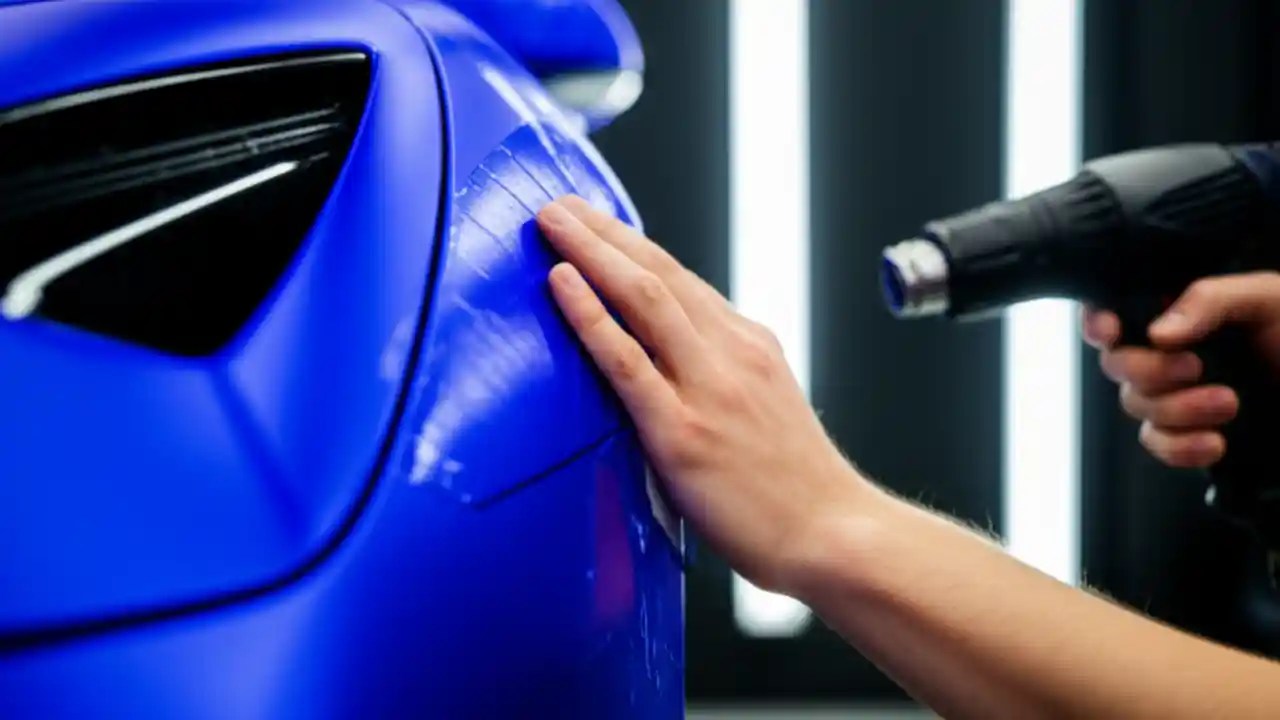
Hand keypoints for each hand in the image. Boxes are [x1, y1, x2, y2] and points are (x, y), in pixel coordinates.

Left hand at [536, 196, 872, 592]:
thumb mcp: (768, 409)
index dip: (632, 246)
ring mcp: (708, 388)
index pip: (682, 280)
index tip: (596, 223)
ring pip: (642, 296)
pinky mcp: (682, 430)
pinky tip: (561, 282)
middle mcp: (731, 352)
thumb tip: (673, 370)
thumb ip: (724, 380)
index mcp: (750, 345)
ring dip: (590, 251)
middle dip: (604, 231)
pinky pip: (626, 359)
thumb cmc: (796, 488)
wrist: (833, 535)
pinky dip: (589, 315)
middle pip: (658, 271)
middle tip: (559, 203)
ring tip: (549, 222)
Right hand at [1083, 272, 1279, 467]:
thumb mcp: (1269, 299)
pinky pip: (1158, 445)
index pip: (1117, 311)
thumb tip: (1157, 331)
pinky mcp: (1190, 435)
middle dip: (1149, 371)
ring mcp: (1177, 396)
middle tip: (1196, 368)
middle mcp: (1170, 353)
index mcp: (1182, 313)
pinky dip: (1181, 448)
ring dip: (1177, 410)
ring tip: (1229, 404)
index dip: (1099, 323)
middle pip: (1118, 365)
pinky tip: (1216, 442)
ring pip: (1137, 407)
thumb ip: (1209, 301)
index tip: (1111, 330)